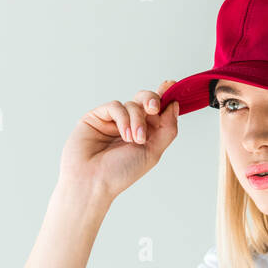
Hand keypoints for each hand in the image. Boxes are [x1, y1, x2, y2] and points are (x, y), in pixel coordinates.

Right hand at [57, 80, 179, 204]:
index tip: (172, 86)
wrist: (93, 181)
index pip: (158, 111)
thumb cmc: (121, 172)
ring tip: (135, 139)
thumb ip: (167, 129)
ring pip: (132, 104)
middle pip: (145, 100)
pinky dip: (123, 118)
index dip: (166, 97)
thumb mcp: (153, 152)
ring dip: (137, 120)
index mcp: (146, 134)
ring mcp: (114, 121)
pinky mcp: (97, 116)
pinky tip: (124, 134)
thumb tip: (174, 106)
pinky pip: (115, 106)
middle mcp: (130, 125)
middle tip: (153, 109)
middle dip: (152, 101)